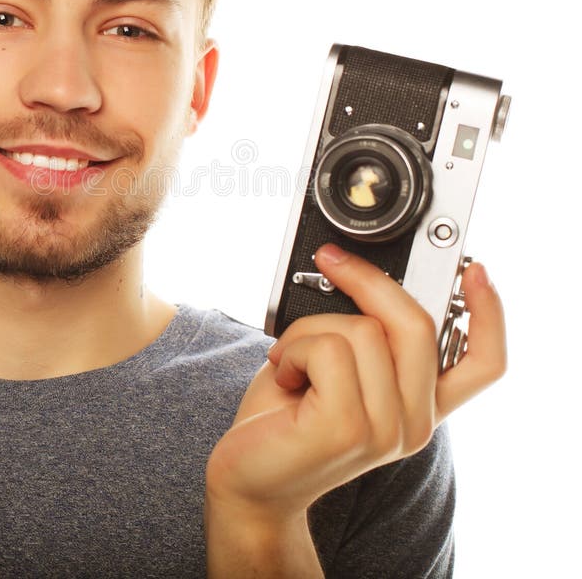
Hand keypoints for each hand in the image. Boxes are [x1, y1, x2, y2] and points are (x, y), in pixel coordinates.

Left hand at [205, 243, 506, 520]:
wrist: (252, 480)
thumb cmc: (288, 416)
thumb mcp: (341, 369)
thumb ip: (370, 338)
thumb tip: (365, 280)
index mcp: (421, 405)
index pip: (483, 364)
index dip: (490, 314)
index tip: (476, 272)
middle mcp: (415, 422)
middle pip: (416, 324)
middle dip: (367, 280)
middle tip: (329, 261)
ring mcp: (386, 430)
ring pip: (364, 330)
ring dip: (310, 328)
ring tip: (291, 359)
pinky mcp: (348, 429)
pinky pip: (328, 348)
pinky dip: (294, 346)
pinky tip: (283, 374)